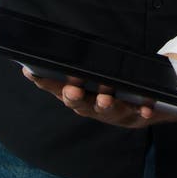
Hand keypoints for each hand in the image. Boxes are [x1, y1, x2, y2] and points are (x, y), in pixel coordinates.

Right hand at [22, 70, 176, 127]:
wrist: (143, 111)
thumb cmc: (108, 92)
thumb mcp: (87, 83)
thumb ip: (67, 73)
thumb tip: (30, 62)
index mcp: (80, 98)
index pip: (58, 89)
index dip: (45, 82)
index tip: (32, 73)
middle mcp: (95, 109)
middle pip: (81, 104)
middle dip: (75, 97)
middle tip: (71, 90)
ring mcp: (116, 113)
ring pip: (110, 110)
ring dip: (105, 104)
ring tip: (104, 98)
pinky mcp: (138, 115)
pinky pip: (141, 113)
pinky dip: (143, 111)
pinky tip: (146, 108)